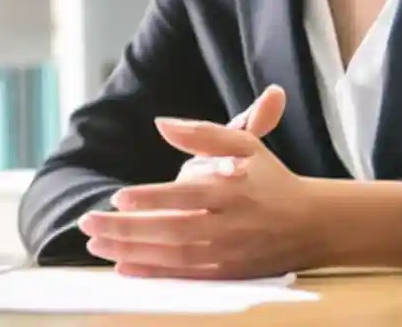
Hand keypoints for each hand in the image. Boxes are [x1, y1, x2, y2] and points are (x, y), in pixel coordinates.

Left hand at [78, 86, 323, 278]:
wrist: (313, 223)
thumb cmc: (269, 178)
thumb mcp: (243, 144)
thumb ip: (201, 133)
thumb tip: (160, 123)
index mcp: (232, 191)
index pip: (186, 196)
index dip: (151, 199)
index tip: (118, 198)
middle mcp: (230, 226)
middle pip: (173, 231)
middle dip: (127, 230)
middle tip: (88, 222)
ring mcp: (229, 255)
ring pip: (175, 257)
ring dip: (132, 253)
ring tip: (96, 244)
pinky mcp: (229, 275)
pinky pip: (186, 278)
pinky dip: (154, 275)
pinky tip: (123, 268)